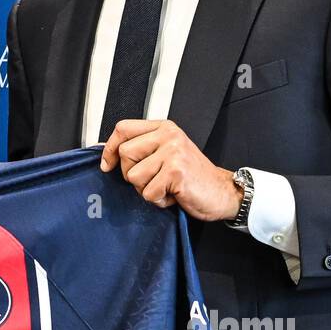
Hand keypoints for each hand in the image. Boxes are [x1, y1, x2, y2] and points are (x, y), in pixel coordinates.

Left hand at [100, 119, 241, 221]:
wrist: (223, 192)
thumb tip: (108, 153)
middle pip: (125, 153)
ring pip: (134, 176)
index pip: (123, 128)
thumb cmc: (193, 176)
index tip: (108, 164)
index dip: (109, 148)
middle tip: (153, 180)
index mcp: (164, 128)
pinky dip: (159, 201)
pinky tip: (173, 195)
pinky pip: (148, 192)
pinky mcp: (176, 172)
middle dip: (132, 174)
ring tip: (166, 187)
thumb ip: (142, 149)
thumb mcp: (166, 153)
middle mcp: (169, 136)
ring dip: (146, 190)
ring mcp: (173, 152)